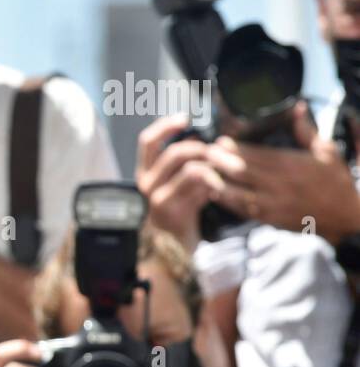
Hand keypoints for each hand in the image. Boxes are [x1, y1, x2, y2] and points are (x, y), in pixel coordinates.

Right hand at [136, 115, 222, 252]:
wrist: (174, 248)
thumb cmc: (180, 212)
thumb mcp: (177, 184)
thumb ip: (183, 165)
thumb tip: (200, 140)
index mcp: (145, 173)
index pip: (148, 141)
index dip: (166, 126)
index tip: (185, 118)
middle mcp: (146, 184)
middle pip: (176, 152)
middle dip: (202, 149)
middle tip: (218, 155)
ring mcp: (157, 198)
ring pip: (191, 168)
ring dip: (212, 167)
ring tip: (222, 173)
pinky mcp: (173, 211)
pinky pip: (200, 187)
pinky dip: (214, 183)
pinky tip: (218, 190)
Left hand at [205, 102, 359, 243]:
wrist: (346, 217)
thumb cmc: (336, 183)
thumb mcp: (327, 152)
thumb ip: (307, 131)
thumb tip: (298, 107)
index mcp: (293, 165)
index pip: (257, 154)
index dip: (235, 148)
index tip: (220, 141)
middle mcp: (281, 184)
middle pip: (242, 171)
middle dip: (220, 161)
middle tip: (206, 153)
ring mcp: (274, 203)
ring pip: (238, 193)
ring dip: (217, 182)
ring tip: (202, 173)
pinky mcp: (271, 219)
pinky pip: (243, 210)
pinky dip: (228, 202)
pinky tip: (215, 193)